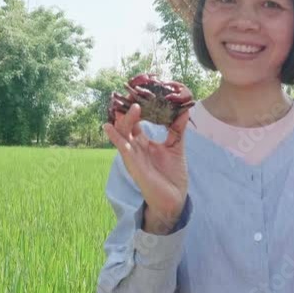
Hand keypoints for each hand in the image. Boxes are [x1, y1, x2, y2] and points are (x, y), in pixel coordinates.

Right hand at [102, 103, 190, 233]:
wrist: (174, 199)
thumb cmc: (172, 175)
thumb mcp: (176, 147)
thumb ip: (177, 129)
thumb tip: (184, 109)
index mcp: (144, 143)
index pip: (136, 122)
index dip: (135, 108)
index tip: (138, 93)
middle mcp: (136, 147)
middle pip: (127, 125)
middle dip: (126, 110)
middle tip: (130, 95)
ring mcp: (133, 155)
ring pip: (123, 133)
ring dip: (125, 120)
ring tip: (130, 107)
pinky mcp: (133, 164)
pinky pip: (122, 148)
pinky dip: (115, 137)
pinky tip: (108, 127)